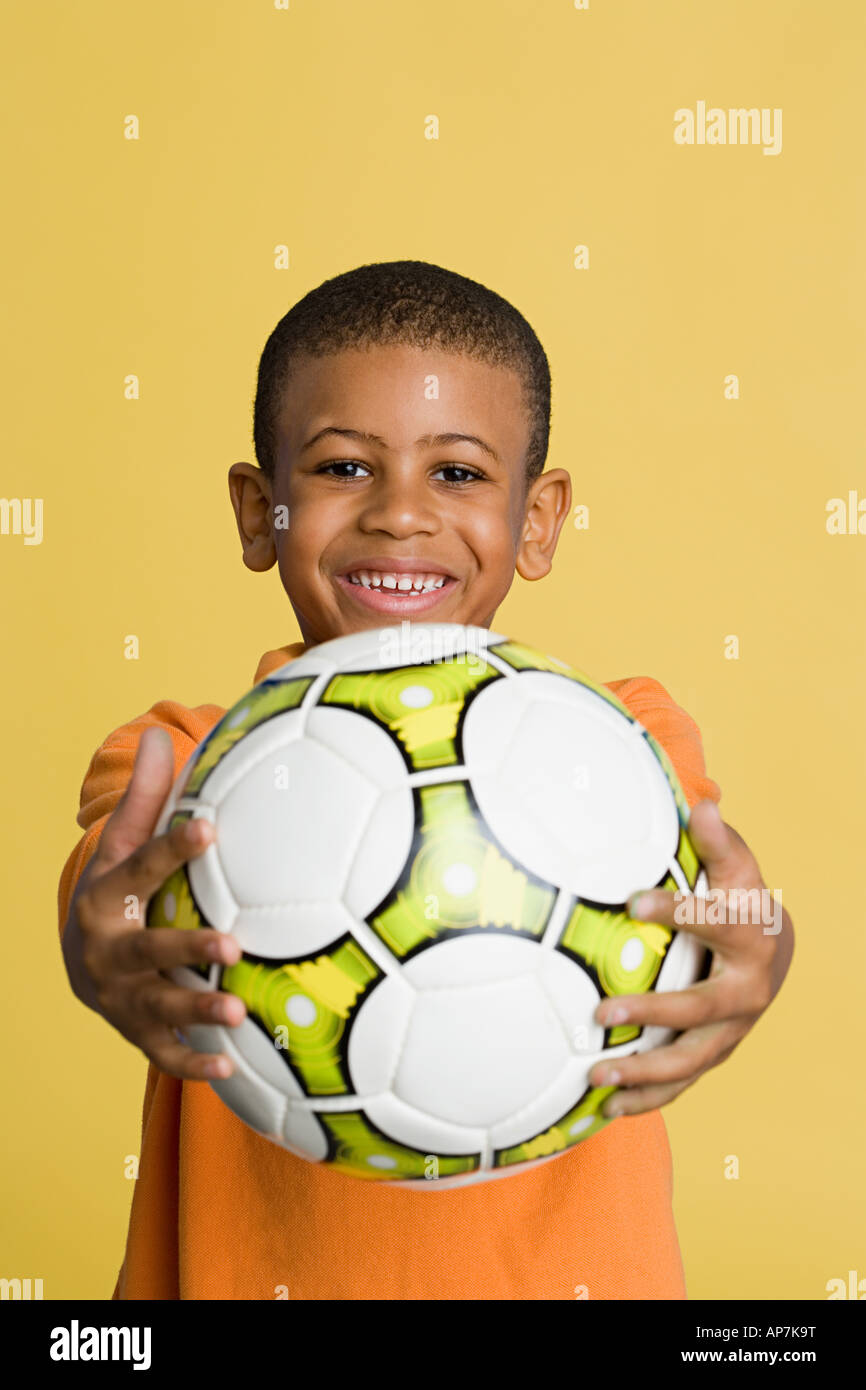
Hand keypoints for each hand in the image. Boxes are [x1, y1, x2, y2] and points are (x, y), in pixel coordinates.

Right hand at [64, 726, 246, 1080]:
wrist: (81, 961)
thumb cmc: (120, 890)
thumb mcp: (123, 846)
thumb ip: (148, 797)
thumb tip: (162, 734)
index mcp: (109, 894)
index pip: (142, 867)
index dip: (174, 849)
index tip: (209, 829)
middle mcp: (110, 948)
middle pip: (147, 950)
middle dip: (186, 951)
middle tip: (231, 946)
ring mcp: (121, 996)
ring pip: (157, 1007)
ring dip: (196, 1012)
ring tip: (237, 1012)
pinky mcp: (135, 1033)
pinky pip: (163, 1054)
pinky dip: (192, 1065)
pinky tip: (229, 1070)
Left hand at [589, 799, 794, 1117]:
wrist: (775, 950)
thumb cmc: (740, 897)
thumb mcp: (735, 866)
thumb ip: (717, 841)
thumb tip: (703, 803)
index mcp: (748, 935)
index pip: (711, 920)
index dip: (675, 912)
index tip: (632, 902)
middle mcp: (745, 990)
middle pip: (698, 1007)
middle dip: (650, 1012)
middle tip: (598, 1012)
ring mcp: (732, 1030)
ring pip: (689, 1059)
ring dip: (642, 1073)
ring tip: (593, 1077)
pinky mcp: (715, 1053)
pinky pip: (681, 1083)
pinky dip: (646, 1100)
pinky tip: (603, 1113)